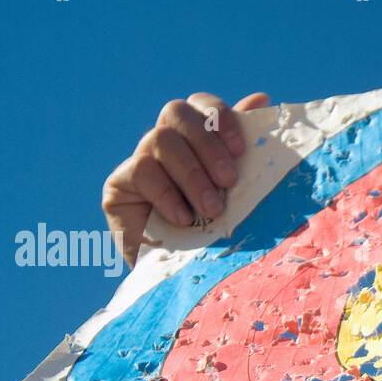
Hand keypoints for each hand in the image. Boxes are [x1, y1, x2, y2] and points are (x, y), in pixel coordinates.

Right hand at [102, 91, 269, 265]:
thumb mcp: (240, 194)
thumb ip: (244, 149)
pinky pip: (141, 171)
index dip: (220, 118)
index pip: (202, 105)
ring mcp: (140, 162)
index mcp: (196, 140)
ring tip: (211, 209)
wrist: (183, 283)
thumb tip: (263, 97)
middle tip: (229, 182)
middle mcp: (165, 145)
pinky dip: (168, 195)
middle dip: (207, 144)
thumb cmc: (221, 236)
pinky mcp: (118, 187)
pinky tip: (184, 220)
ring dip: (192, 174)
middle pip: (176, 112)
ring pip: (160, 140)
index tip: (240, 150)